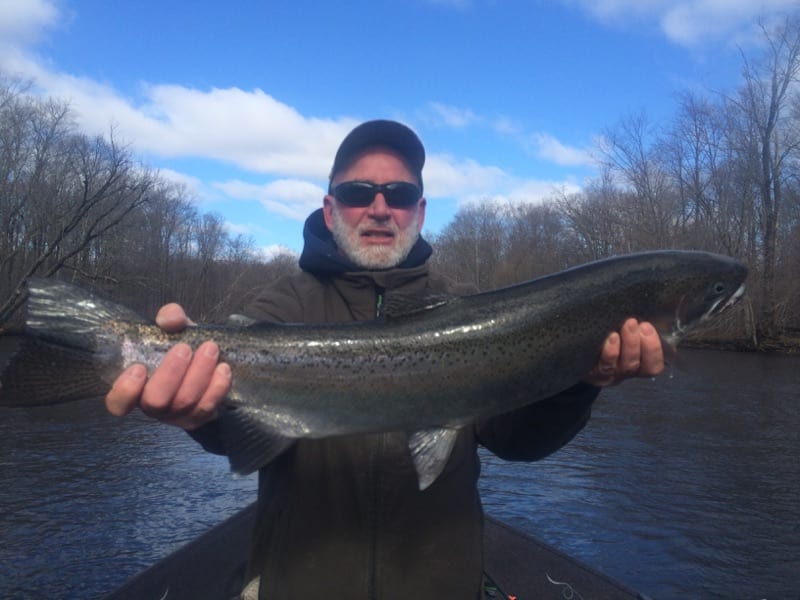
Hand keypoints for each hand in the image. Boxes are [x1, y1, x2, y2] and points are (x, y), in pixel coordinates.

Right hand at [104, 303, 231, 429]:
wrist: (205, 360)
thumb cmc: (179, 345)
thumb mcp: (172, 328)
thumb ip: (168, 318)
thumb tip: (170, 320)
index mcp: (133, 388)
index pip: (117, 403)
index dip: (125, 390)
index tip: (138, 367)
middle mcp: (151, 407)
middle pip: (156, 401)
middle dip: (171, 374)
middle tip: (184, 348)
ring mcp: (175, 416)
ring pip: (185, 403)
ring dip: (198, 375)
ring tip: (210, 349)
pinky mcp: (198, 418)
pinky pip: (207, 407)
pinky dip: (216, 387)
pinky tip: (223, 368)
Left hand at [584, 318, 663, 386]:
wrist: (577, 350)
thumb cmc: (609, 334)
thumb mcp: (626, 331)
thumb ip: (639, 323)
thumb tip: (659, 299)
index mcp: (637, 364)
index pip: (654, 365)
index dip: (654, 349)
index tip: (647, 326)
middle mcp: (624, 372)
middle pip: (637, 364)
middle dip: (641, 343)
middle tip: (637, 323)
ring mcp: (608, 374)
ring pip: (624, 365)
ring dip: (629, 345)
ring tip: (626, 326)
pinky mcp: (592, 373)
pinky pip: (604, 366)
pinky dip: (610, 352)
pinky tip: (610, 338)